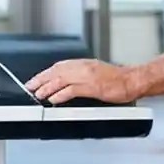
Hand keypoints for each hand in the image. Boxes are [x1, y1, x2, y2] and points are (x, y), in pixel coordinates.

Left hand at [25, 59, 139, 104]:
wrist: (133, 80)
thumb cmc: (119, 79)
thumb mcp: (97, 72)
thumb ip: (83, 75)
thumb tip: (67, 83)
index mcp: (85, 63)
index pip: (60, 66)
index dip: (46, 73)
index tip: (36, 79)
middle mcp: (84, 67)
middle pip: (57, 71)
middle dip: (42, 79)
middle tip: (30, 86)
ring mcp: (88, 76)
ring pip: (62, 80)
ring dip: (47, 87)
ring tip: (38, 94)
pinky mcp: (93, 87)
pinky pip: (72, 90)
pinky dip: (60, 94)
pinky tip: (53, 99)